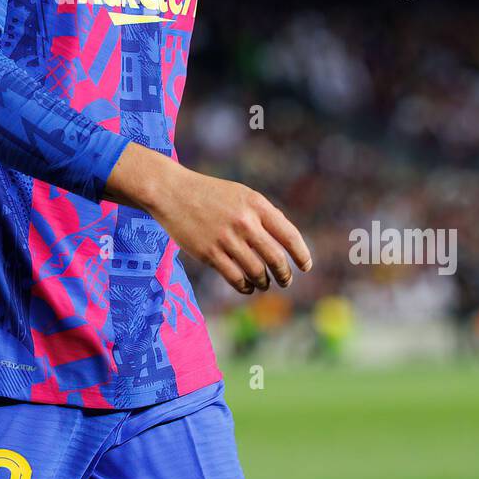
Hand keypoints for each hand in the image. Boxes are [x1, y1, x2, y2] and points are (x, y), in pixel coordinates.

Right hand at [151, 163, 312, 294]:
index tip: (306, 266)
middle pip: (275, 258)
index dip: (301, 254)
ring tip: (264, 283)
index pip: (289, 235)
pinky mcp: (209, 253)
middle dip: (285, 274)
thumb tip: (287, 239)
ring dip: (264, 282)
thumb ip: (264, 214)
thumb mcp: (241, 194)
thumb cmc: (209, 193)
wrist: (172, 192)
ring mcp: (226, 238)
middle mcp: (244, 222)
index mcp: (256, 204)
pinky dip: (245, 287)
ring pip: (256, 272)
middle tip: (286, 281)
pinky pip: (235, 278)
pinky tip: (246, 286)